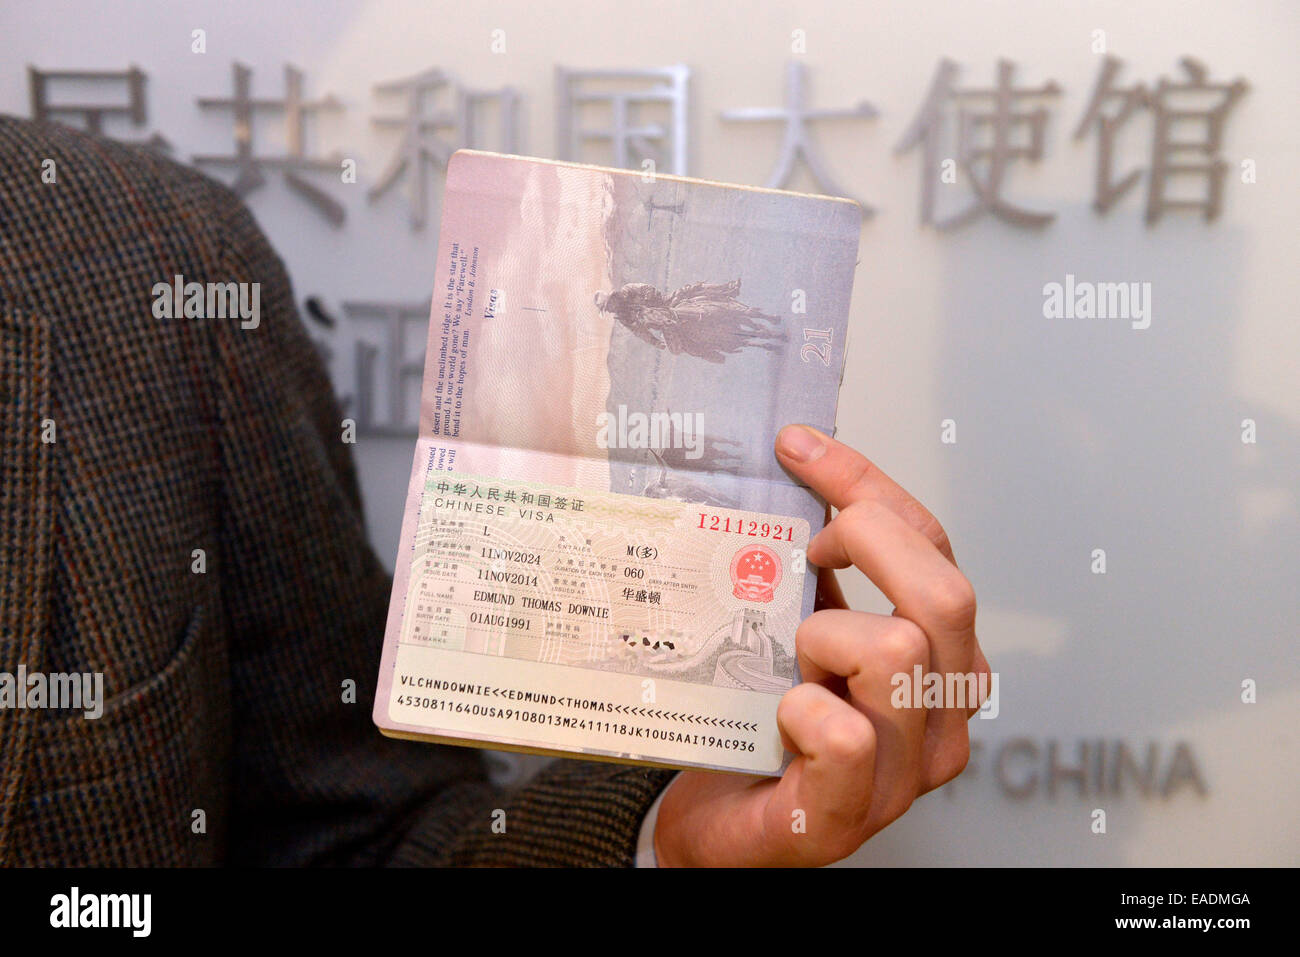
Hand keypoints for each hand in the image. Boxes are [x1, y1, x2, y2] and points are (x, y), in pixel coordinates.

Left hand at [653, 425, 990, 865]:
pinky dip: (802, 711)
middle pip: (942, 593)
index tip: (798, 447)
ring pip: (895, 655)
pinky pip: (846, 736)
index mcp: (941, 656)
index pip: (931, 547)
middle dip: (865, 545)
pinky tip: (780, 717)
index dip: (866, 486)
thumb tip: (792, 471)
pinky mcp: (847, 816)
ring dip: (823, 639)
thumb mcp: (799, 627)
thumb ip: (817, 569)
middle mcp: (943, 714)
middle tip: (803, 553)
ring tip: (791, 664)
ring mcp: (906, 774)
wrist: (722, 820)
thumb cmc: (766, 723)